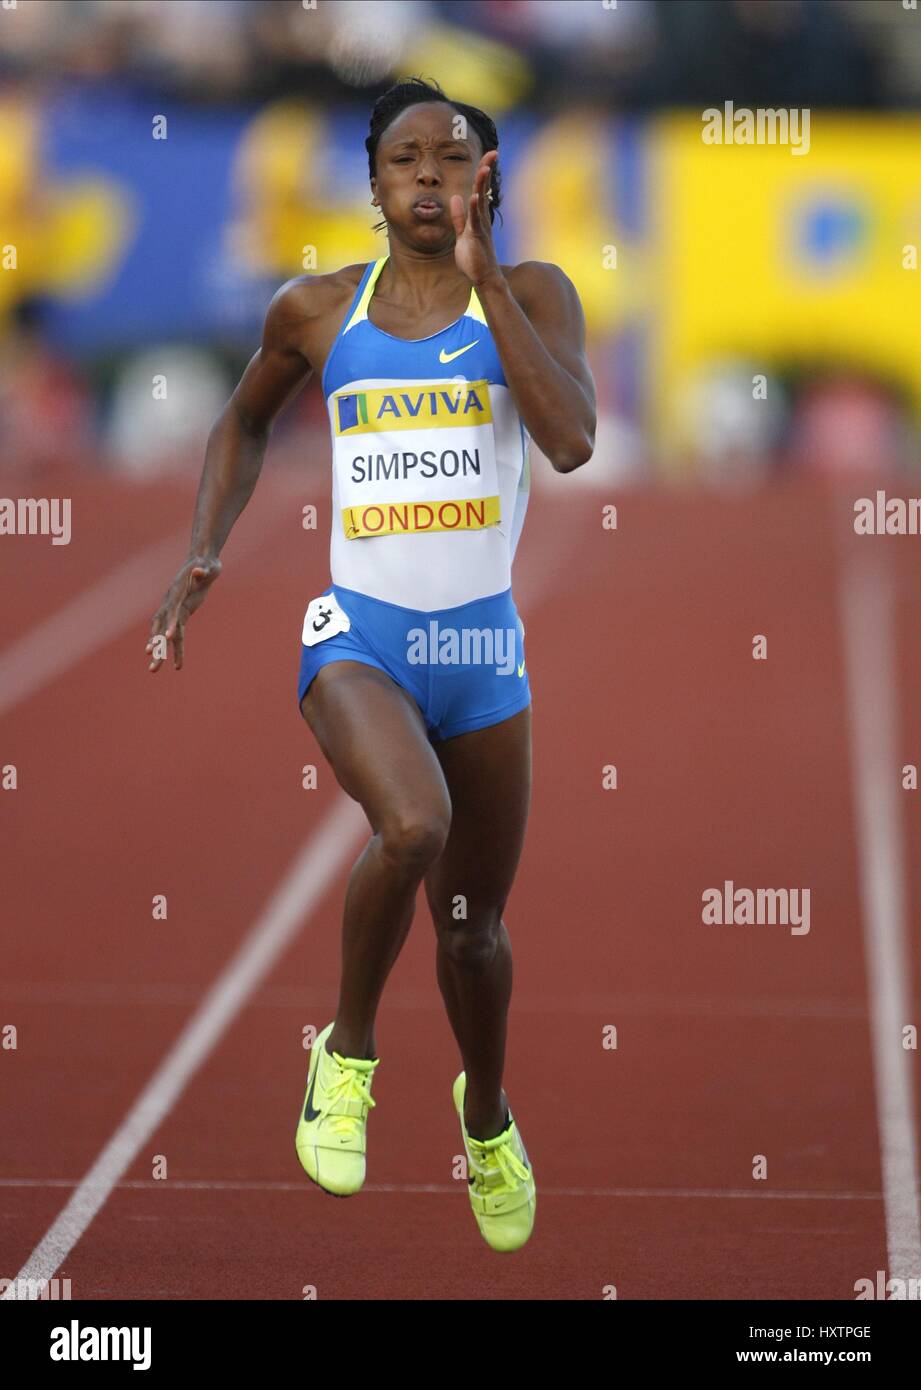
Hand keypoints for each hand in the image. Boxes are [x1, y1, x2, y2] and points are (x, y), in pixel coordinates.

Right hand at [146, 556, 221, 671]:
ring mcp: (172, 608)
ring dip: (159, 651)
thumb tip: (199, 570)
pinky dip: (170, 646)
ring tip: (154, 670)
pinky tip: (167, 660)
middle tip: (153, 662)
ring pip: (163, 633)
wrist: (201, 560)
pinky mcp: (178, 613)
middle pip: (162, 626)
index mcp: (177, 593)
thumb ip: (204, 570)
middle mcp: (170, 603)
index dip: (170, 624)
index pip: (173, 611)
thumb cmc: (208, 564)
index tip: (168, 637)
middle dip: (158, 645)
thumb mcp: (210, 566)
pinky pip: (172, 633)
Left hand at [450, 151, 502, 288]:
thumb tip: (455, 197)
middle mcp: (482, 218)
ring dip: (482, 185)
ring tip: (484, 168)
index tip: (489, 156)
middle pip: (483, 190)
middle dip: (487, 171)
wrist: (483, 278)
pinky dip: (474, 208)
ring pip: (481, 201)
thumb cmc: (473, 258)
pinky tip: (473, 196)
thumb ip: (458, 216)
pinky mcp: (477, 237)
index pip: (480, 189)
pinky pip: (475, 220)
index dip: (483, 172)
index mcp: (478, 216)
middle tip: (494, 152)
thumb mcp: (462, 233)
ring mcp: (481, 227)